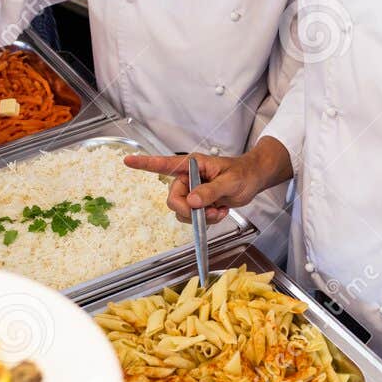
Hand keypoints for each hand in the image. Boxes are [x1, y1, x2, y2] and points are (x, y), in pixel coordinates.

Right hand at [124, 137, 292, 224]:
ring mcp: (192, 191)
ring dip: (201, 217)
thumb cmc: (243, 173)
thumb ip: (210, 191)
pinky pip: (193, 217)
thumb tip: (192, 201)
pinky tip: (220, 211)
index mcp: (192, 165)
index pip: (164, 164)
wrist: (253, 181)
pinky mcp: (198, 203)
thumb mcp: (229, 182)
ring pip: (183, 211)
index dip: (145, 164)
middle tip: (207, 211)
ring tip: (219, 210)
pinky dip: (206, 220)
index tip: (127, 161)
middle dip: (189, 210)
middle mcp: (188, 178)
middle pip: (173, 199)